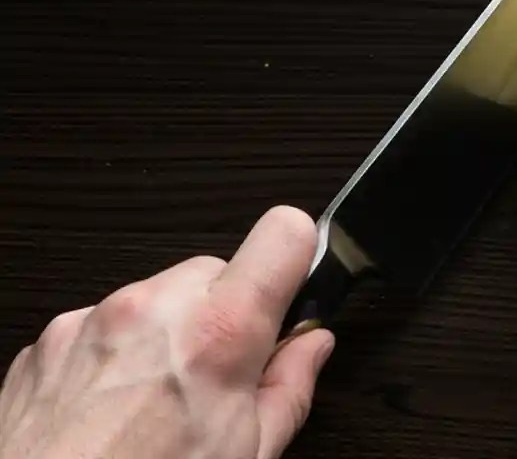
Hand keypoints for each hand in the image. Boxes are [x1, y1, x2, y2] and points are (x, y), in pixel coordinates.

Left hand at [0, 206, 331, 458]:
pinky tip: (117, 407)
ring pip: (157, 297)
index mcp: (218, 332)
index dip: (298, 256)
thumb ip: (289, 387)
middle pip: (215, 269)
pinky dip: (118, 354)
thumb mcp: (250, 453)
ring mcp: (94, 319)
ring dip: (170, 332)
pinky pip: (104, 323)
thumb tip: (312, 347)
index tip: (294, 286)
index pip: (284, 234)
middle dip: (226, 311)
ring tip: (161, 400)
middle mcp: (152, 308)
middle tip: (223, 373)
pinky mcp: (51, 338)